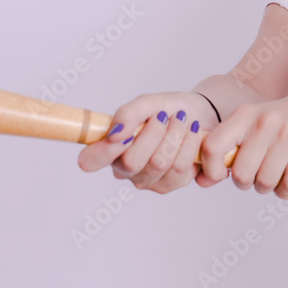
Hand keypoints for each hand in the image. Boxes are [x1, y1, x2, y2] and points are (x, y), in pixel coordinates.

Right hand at [78, 92, 214, 193]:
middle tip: (163, 115)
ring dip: (175, 135)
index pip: (90, 160)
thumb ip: (128, 113)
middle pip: (131, 162)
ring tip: (181, 119)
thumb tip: (115, 134)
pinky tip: (190, 133)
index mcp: (110, 149)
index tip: (122, 133)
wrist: (197, 115)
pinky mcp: (170, 185)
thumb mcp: (147, 102)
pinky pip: (179, 168)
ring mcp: (147, 180)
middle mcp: (124, 170)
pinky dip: (188, 144)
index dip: (104, 150)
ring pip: (159, 164)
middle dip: (153, 133)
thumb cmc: (166, 109)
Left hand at [198, 95, 287, 198]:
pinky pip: (287, 188)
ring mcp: (287, 135)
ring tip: (274, 171)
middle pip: (241, 174)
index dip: (211, 169)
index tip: (219, 175)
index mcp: (244, 114)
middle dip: (246, 182)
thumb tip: (201, 181)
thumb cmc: (281, 120)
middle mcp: (264, 122)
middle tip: (255, 172)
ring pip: (264, 183)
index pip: (212, 146)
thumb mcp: (251, 125)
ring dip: (267, 186)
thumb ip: (225, 150)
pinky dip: (285, 190)